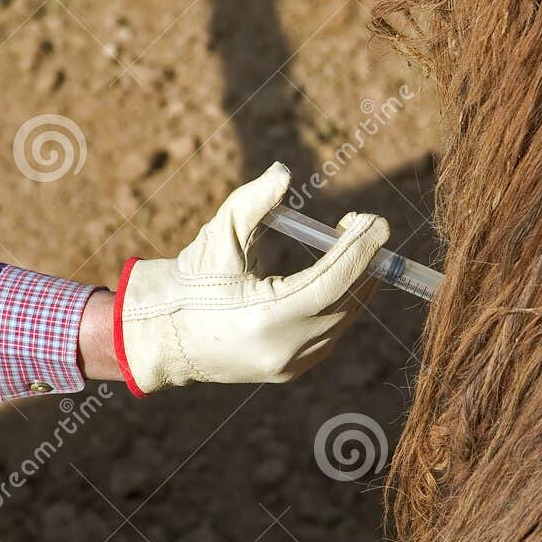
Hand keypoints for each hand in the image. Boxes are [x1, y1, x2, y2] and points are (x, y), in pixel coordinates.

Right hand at [110, 162, 388, 393]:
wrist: (165, 337)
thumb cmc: (191, 281)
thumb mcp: (217, 237)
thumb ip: (252, 202)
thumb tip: (284, 172)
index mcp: (265, 318)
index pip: (333, 283)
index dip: (359, 250)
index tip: (376, 222)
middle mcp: (284, 349)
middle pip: (347, 301)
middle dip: (364, 260)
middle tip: (364, 225)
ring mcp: (291, 365)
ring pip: (345, 317)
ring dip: (357, 279)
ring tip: (350, 244)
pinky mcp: (294, 369)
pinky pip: (333, 331)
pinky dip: (342, 301)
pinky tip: (339, 275)